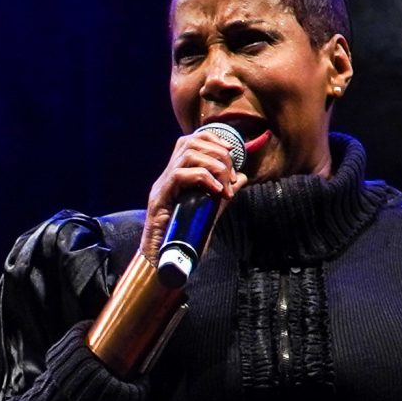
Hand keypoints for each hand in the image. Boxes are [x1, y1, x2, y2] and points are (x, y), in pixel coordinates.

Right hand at [137, 126, 249, 260]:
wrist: (161, 261)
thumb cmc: (183, 239)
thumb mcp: (210, 210)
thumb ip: (223, 193)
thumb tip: (242, 178)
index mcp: (176, 177)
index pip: (190, 141)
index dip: (212, 139)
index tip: (231, 152)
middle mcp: (166, 177)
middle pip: (190, 142)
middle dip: (218, 153)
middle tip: (232, 175)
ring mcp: (161, 187)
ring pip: (187, 155)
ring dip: (213, 165)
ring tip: (224, 183)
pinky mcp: (159, 198)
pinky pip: (179, 175)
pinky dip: (202, 177)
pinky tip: (215, 190)